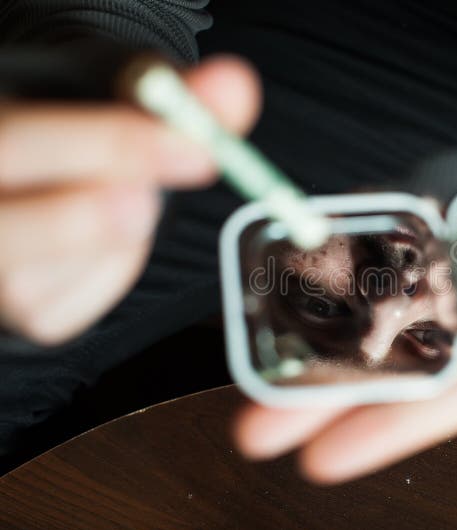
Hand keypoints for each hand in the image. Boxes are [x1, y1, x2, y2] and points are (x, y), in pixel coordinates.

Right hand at [0, 55, 260, 344]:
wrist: (40, 165)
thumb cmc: (73, 118)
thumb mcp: (113, 87)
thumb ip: (171, 91)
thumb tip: (237, 88)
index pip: (17, 142)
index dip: (112, 147)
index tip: (195, 147)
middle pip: (14, 229)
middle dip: (104, 213)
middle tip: (154, 196)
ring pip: (58, 271)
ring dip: (119, 235)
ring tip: (125, 194)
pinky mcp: (30, 317)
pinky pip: (85, 298)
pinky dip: (117, 264)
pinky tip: (109, 233)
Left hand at [233, 85, 456, 482]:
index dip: (393, 427)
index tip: (321, 461)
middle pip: (403, 356)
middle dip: (332, 394)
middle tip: (255, 429)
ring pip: (388, 297)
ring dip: (328, 327)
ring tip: (258, 366)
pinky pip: (398, 230)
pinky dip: (352, 251)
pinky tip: (301, 273)